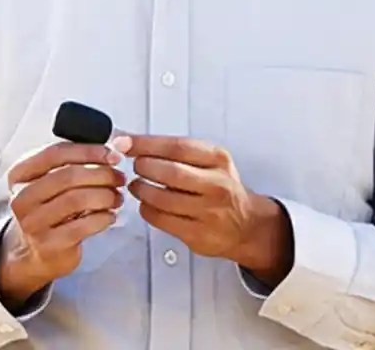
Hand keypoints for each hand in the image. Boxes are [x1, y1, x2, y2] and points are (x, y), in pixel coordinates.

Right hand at [0, 137, 131, 310]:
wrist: (34, 252)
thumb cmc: (50, 209)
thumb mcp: (50, 182)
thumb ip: (73, 162)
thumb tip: (112, 147)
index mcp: (20, 175)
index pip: (55, 153)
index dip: (88, 151)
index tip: (112, 154)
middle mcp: (21, 198)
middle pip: (68, 176)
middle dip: (101, 174)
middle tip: (120, 178)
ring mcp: (32, 223)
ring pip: (77, 200)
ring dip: (105, 196)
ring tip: (117, 197)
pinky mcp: (48, 245)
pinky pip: (83, 226)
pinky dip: (103, 217)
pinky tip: (110, 216)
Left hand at [125, 136, 292, 286]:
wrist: (247, 224)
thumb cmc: (224, 189)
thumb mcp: (212, 162)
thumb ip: (179, 152)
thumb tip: (136, 142)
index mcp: (218, 160)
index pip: (177, 147)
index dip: (146, 144)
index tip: (127, 142)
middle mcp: (216, 184)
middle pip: (170, 172)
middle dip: (144, 166)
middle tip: (136, 165)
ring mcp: (208, 211)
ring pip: (162, 198)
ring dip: (141, 189)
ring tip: (137, 185)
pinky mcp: (198, 233)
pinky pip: (162, 220)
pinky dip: (147, 209)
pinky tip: (147, 203)